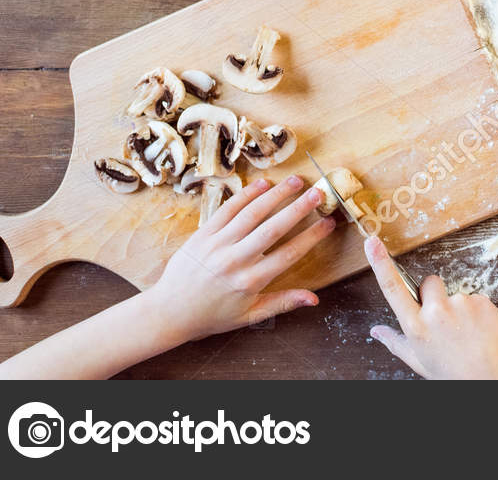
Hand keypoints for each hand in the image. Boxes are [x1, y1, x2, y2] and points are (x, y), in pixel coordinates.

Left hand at [142, 176, 334, 342]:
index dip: (312, 237)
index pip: (289, 254)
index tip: (329, 223)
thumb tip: (315, 299)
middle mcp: (235, 260)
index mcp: (250, 281)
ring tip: (296, 181)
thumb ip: (283, 303)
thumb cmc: (211, 316)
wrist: (168, 312)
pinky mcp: (202, 235)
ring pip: (251, 213)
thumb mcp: (249, 315)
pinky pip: (227, 210)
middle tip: (319, 192)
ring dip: (276, 194)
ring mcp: (217, 245)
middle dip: (299, 208)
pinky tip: (263, 184)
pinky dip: (246, 195)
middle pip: (273, 228)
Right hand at [365, 235, 497, 379]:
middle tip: (444, 320)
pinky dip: (478, 312)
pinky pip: (476, 298)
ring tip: (466, 333)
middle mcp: (435, 313)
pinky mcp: (481, 300)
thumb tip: (376, 331)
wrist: (493, 377)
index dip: (381, 264)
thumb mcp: (419, 361)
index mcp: (415, 328)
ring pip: (455, 294)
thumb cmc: (454, 373)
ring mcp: (460, 304)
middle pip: (429, 283)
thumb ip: (395, 342)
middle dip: (434, 294)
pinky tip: (480, 331)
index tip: (372, 242)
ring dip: (459, 307)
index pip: (392, 289)